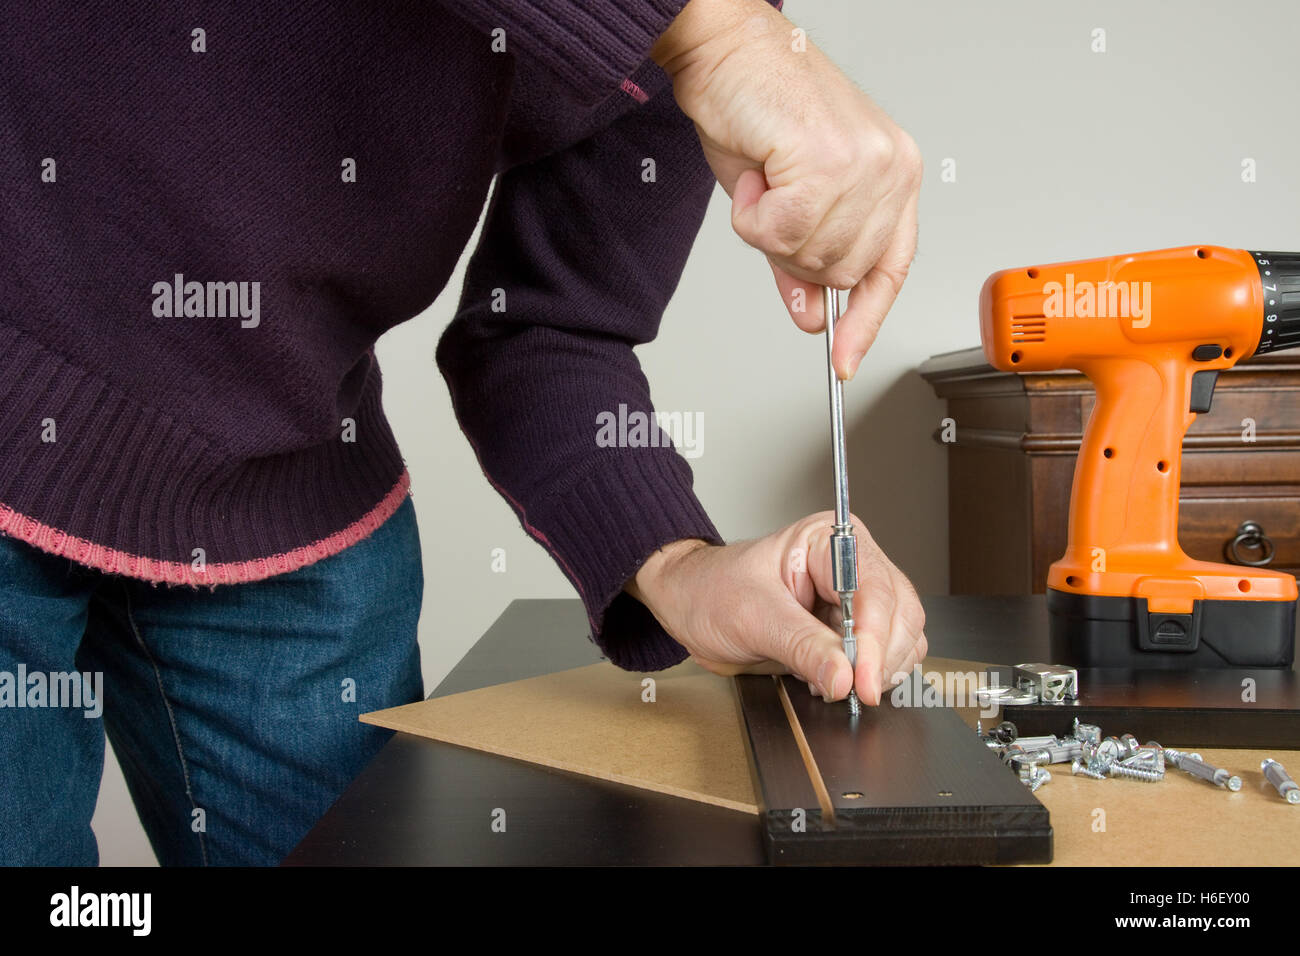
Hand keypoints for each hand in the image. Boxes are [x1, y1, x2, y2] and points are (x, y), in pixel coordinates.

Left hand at [625, 513, 927, 704]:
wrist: (688, 605)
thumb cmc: (711, 591)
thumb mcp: (753, 617)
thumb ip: (802, 646)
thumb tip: (844, 675)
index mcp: (829, 541)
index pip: (874, 590)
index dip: (875, 638)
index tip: (863, 680)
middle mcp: (851, 565)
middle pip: (900, 613)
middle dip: (882, 657)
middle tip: (854, 690)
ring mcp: (855, 598)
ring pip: (903, 636)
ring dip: (880, 669)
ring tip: (834, 681)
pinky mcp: (851, 629)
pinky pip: (886, 655)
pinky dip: (873, 676)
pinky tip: (837, 680)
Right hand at [651, 0, 921, 380]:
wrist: (726, 49)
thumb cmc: (755, 108)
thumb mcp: (783, 199)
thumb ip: (802, 262)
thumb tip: (809, 315)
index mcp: (894, 174)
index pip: (891, 268)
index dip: (864, 319)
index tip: (843, 358)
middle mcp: (891, 168)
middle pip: (843, 272)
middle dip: (793, 254)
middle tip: (770, 205)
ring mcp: (866, 165)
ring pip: (811, 257)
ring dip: (768, 229)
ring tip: (764, 178)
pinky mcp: (830, 161)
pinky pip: (781, 232)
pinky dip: (752, 213)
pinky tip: (757, 172)